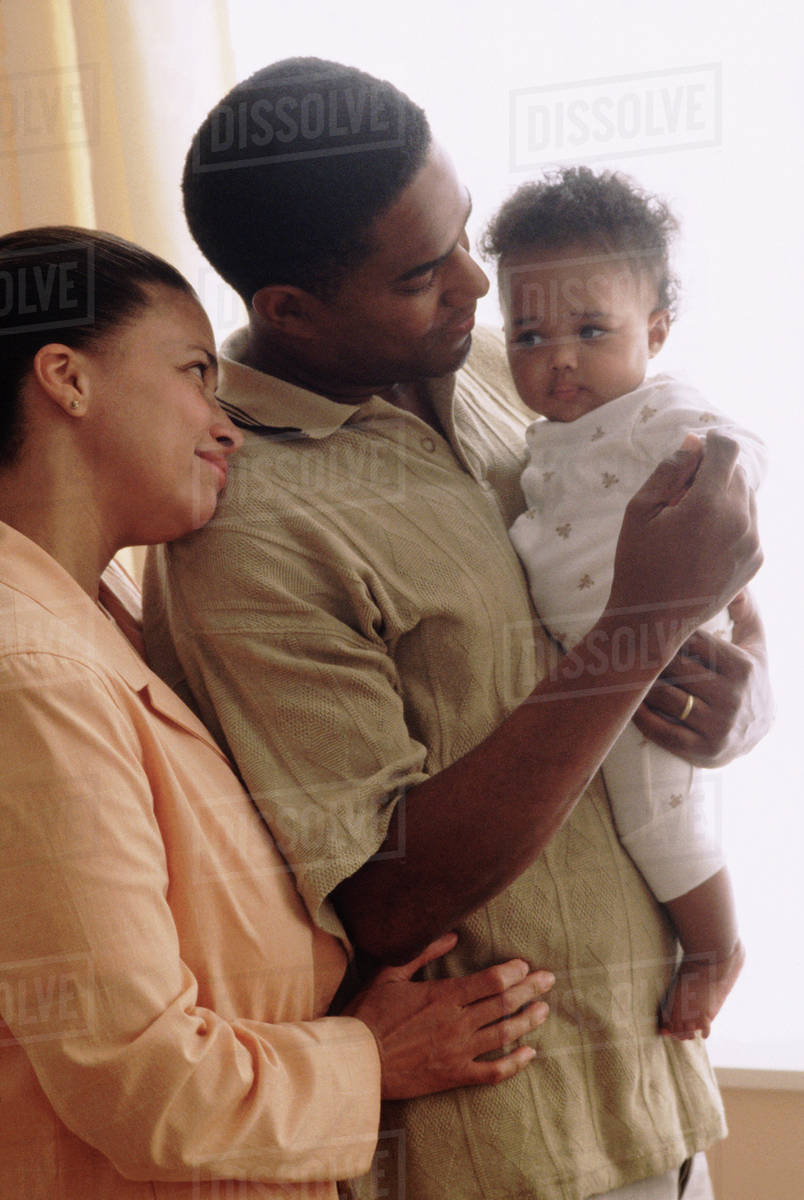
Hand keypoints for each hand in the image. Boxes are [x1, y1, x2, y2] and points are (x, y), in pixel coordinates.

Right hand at [346, 933, 552, 1099]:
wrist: (355, 1063)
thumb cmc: (368, 1015)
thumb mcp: (390, 974)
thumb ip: (424, 953)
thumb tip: (453, 934)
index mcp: (443, 996)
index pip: (490, 981)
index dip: (513, 972)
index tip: (526, 966)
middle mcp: (457, 1023)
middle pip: (503, 1004)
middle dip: (529, 990)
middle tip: (549, 980)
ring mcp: (458, 1051)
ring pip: (503, 1034)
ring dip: (527, 1021)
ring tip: (544, 1010)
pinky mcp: (454, 1076)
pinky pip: (493, 1072)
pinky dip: (515, 1063)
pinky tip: (530, 1054)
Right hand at [608, 433, 761, 650]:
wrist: (653, 621)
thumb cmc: (638, 564)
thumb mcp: (639, 510)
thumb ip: (669, 470)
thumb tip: (693, 443)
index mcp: (708, 505)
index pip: (727, 450)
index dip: (711, 441)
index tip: (696, 446)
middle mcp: (740, 522)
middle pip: (738, 473)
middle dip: (714, 471)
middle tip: (681, 492)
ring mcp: (752, 543)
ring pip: (746, 498)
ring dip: (723, 496)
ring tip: (689, 519)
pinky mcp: (755, 561)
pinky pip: (749, 524)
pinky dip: (730, 520)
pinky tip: (701, 540)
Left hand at [634, 589, 772, 766]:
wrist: (762, 732)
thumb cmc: (751, 678)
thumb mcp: (756, 644)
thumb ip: (746, 610)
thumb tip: (735, 579)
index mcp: (743, 667)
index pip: (693, 641)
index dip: (665, 631)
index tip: (643, 622)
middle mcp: (733, 698)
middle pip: (676, 668)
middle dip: (649, 655)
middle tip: (621, 642)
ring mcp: (718, 727)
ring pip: (666, 698)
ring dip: (640, 683)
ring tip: (620, 669)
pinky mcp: (704, 752)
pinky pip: (662, 731)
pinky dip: (640, 716)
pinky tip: (627, 702)